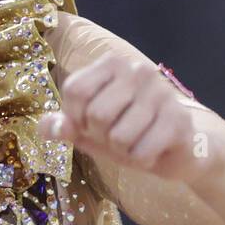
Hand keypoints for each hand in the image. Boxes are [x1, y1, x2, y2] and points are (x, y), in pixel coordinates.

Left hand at [39, 55, 206, 182]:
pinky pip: (141, 152)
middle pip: (96, 114)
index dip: (75, 117)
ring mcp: (162, 93)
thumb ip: (64, 125)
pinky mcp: (179, 120)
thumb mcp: (88, 130)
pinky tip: (151, 151)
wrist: (176, 149)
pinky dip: (140, 160)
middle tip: (115, 136)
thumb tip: (46, 128)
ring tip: (135, 142)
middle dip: (100, 136)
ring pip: (119, 137)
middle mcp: (138, 71)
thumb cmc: (126, 133)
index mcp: (112, 64)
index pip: (76, 90)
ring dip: (122, 151)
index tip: (87, 124)